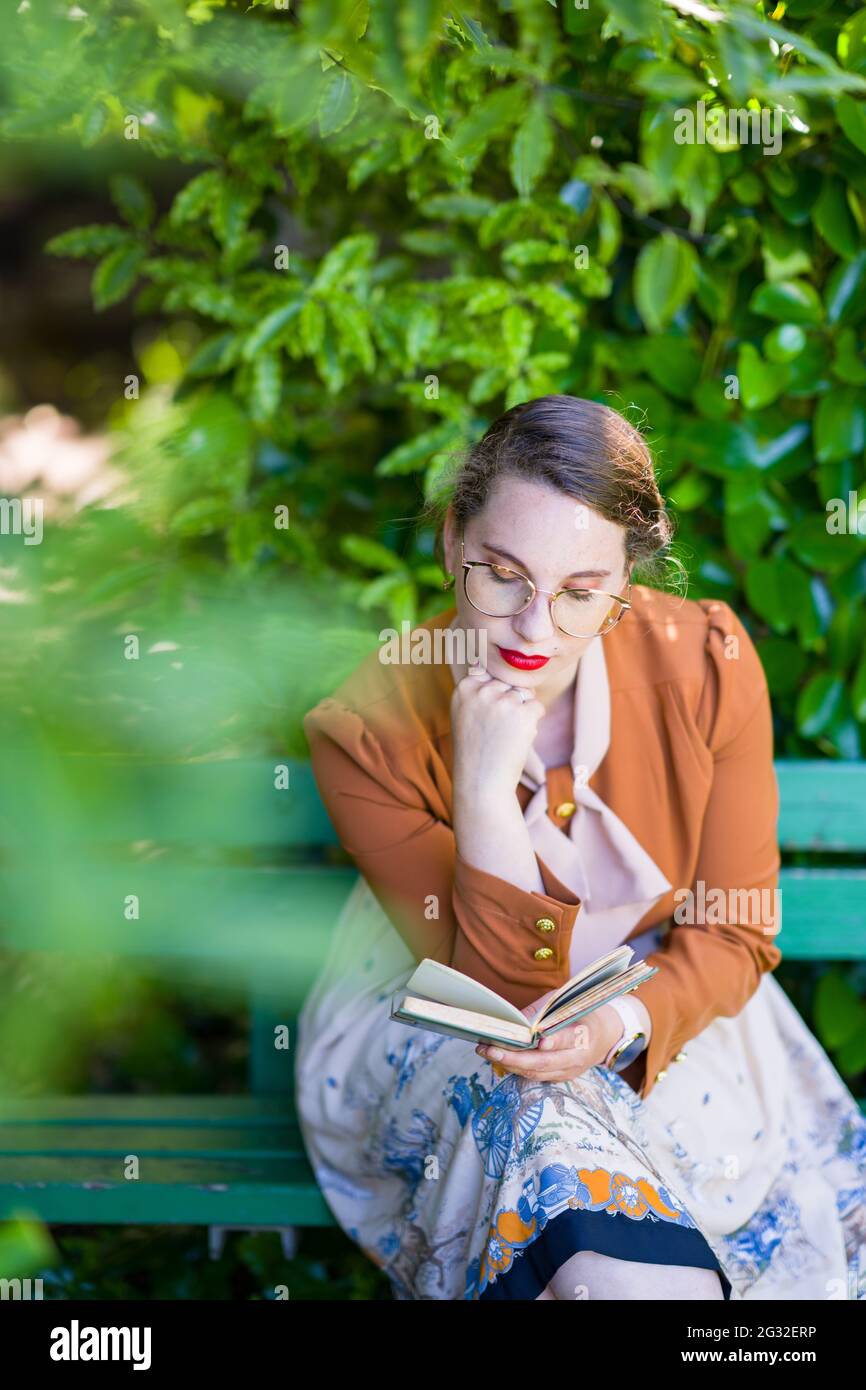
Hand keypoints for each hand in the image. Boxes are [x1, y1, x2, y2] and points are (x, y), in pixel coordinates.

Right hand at [451, 662, 543, 800]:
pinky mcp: (522, 713)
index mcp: (463, 688)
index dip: (493, 696)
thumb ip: (474, 688)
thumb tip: (479, 661)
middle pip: (509, 682)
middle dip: (510, 702)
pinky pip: (537, 707)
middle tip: (495, 730)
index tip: (485, 718)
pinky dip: (532, 723)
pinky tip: (515, 739)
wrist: (481, 782)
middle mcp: (481, 691)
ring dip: (522, 713)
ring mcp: (502, 701)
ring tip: (504, 735)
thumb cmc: (475, 749)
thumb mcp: (465, 713)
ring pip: (524, 694)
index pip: (490, 673)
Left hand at [475, 1003, 622, 1081]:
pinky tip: (498, 1058)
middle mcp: (577, 1057)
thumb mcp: (565, 1002)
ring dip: (509, 1064)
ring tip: (486, 1052)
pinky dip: (516, 1068)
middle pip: (544, 1062)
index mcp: (584, 1033)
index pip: (569, 1039)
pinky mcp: (561, 1078)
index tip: (541, 1041)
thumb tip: (515, 1020)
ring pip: (536, 1073)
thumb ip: (543, 1010)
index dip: (555, 1041)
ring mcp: (569, 1071)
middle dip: (514, 1058)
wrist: (604, 1036)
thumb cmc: (579, 1012)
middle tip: (490, 1049)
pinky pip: (536, 1076)